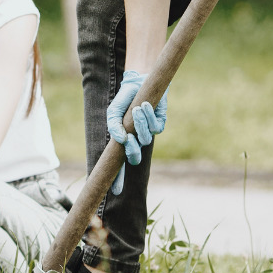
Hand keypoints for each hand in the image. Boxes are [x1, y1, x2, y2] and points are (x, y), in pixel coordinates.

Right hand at [106, 70, 167, 194]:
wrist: (140, 82)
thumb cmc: (125, 98)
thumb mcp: (114, 110)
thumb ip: (113, 125)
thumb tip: (120, 140)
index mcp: (123, 140)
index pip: (119, 164)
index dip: (118, 177)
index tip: (116, 191)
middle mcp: (136, 139)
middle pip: (134, 157)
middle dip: (132, 150)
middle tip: (128, 139)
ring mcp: (148, 133)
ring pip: (145, 139)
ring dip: (140, 124)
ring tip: (137, 109)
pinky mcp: (160, 124)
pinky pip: (156, 128)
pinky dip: (150, 116)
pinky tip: (146, 105)